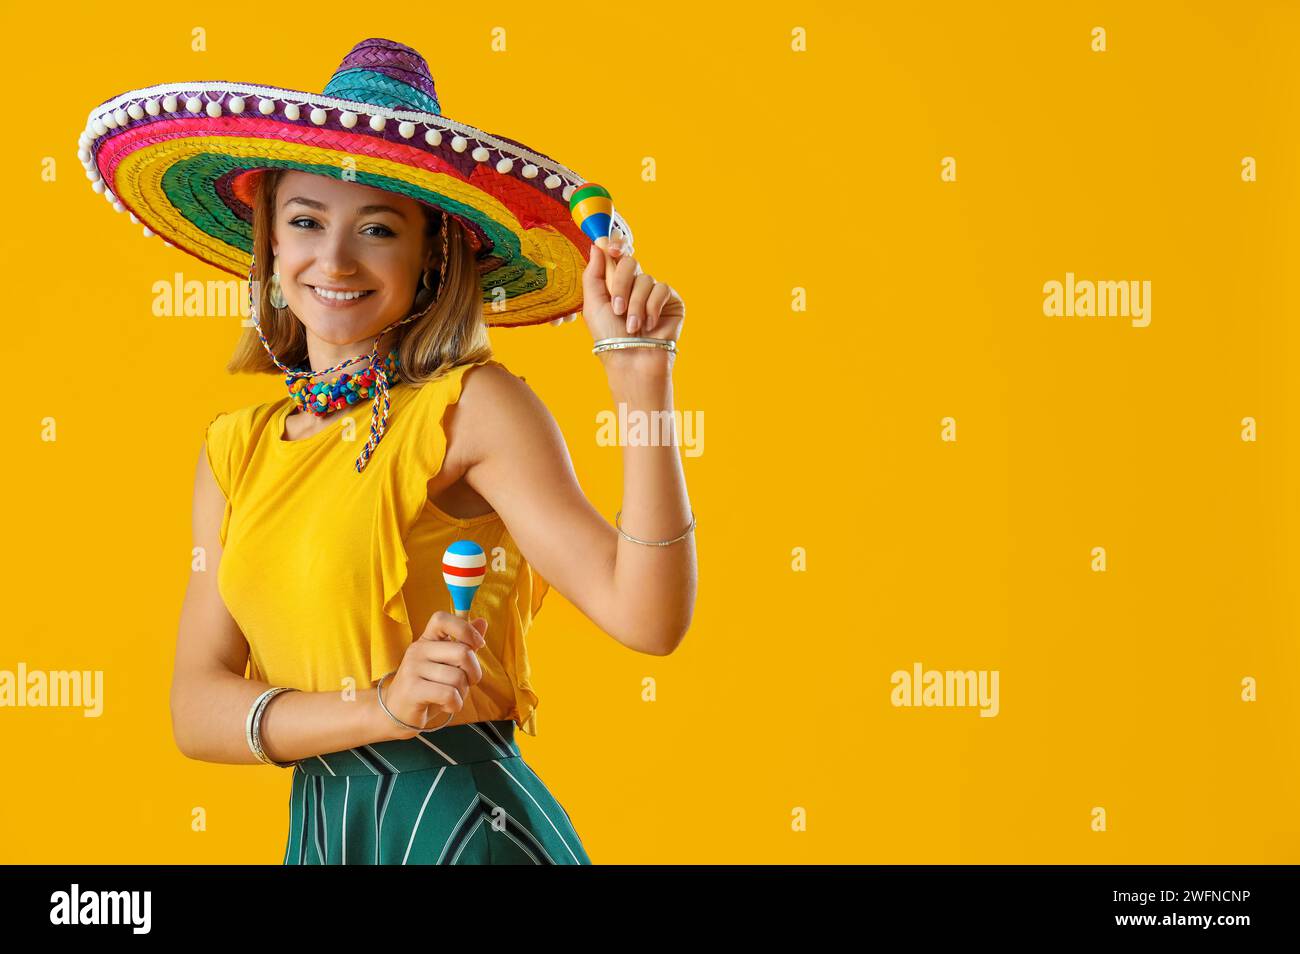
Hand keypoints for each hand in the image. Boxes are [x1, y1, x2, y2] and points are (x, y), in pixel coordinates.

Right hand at [379, 612, 487, 738]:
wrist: (398, 713)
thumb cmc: (428, 687)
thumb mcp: (447, 664)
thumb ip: (464, 644)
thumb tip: (482, 622)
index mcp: (426, 640)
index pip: (442, 619)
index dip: (466, 629)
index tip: (478, 645)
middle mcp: (417, 650)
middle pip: (462, 652)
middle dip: (474, 672)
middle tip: (466, 683)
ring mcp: (412, 668)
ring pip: (458, 677)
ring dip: (462, 693)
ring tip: (451, 697)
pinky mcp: (412, 689)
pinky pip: (449, 694)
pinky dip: (455, 704)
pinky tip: (446, 706)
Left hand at [580, 232, 684, 350]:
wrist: (630, 359)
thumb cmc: (609, 337)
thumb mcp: (592, 304)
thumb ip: (593, 273)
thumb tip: (597, 245)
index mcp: (616, 283)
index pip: (619, 255)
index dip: (617, 246)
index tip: (612, 250)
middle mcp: (635, 285)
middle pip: (631, 262)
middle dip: (621, 285)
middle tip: (617, 309)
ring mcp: (654, 293)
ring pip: (646, 279)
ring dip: (636, 305)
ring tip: (632, 327)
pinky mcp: (672, 302)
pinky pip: (662, 290)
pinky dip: (652, 308)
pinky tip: (649, 325)